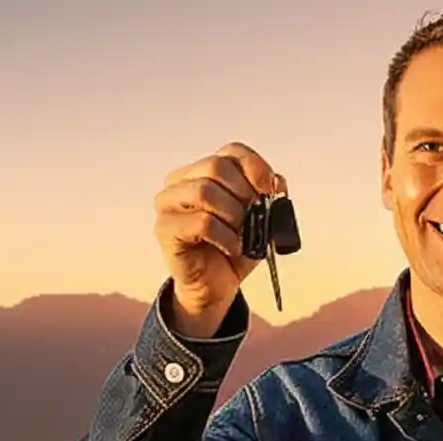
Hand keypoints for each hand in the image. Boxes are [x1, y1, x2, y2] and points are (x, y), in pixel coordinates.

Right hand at [153, 142, 285, 336]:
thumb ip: (270, 197)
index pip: (231, 152)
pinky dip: (225, 236)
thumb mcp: (261, 219)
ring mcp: (167, 204)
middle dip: (243, 192)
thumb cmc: (235, 247)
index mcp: (203, 171)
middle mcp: (180, 181)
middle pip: (216, 166)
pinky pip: (201, 223)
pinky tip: (232, 247)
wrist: (217, 285)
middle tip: (255, 215)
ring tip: (242, 234)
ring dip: (233, 214)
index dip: (255, 166)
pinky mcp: (164, 229)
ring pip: (204, 190)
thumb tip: (277, 182)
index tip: (270, 188)